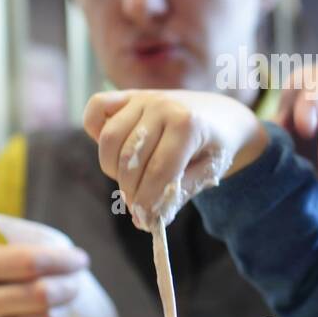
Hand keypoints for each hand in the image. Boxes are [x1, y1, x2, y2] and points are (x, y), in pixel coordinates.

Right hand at [0, 242, 87, 316]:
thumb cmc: (6, 288)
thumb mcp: (7, 262)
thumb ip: (35, 255)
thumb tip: (75, 262)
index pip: (30, 262)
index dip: (63, 260)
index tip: (80, 260)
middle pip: (42, 294)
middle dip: (69, 286)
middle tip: (75, 283)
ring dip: (66, 310)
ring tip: (63, 304)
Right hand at [82, 89, 267, 227]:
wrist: (221, 116)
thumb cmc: (215, 147)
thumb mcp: (207, 174)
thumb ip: (177, 195)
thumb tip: (145, 220)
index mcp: (188, 124)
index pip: (158, 171)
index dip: (148, 201)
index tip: (146, 221)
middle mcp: (162, 106)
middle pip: (130, 158)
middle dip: (131, 190)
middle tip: (139, 206)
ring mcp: (143, 98)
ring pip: (109, 138)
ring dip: (114, 168)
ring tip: (131, 181)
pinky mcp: (129, 95)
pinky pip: (96, 108)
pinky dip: (96, 130)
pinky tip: (115, 150)